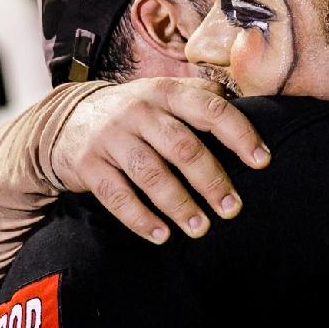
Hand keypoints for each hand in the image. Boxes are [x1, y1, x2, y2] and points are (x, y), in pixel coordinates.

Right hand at [53, 77, 269, 243]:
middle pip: (182, 147)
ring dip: (179, 205)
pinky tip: (162, 235)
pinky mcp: (88, 164)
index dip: (239, 135)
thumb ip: (202, 98)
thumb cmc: (135, 113)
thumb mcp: (164, 94)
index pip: (210, 109)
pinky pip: (116, 196)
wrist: (66, 119)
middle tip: (232, 208)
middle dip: (211, 181)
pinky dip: (140, 218)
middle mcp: (139, 111)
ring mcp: (111, 137)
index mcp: (166, 92)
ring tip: (200, 228)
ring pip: (151, 174)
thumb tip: (251, 109)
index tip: (262, 161)